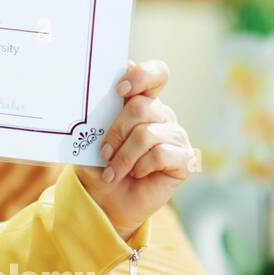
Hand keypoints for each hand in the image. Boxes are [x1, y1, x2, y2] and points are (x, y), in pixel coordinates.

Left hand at [74, 59, 198, 239]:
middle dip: (116, 131)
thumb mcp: (89, 140)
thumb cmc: (98, 166)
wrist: (106, 200)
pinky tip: (137, 174)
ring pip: (147, 134)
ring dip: (123, 156)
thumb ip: (95, 118)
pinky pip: (161, 154)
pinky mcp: (184, 158)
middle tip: (103, 153)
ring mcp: (175, 135)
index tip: (119, 89)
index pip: (156, 74)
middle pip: (142, 106)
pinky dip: (141, 166)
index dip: (142, 75)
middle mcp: (161, 114)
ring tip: (113, 171)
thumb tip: (89, 100)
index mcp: (140, 102)